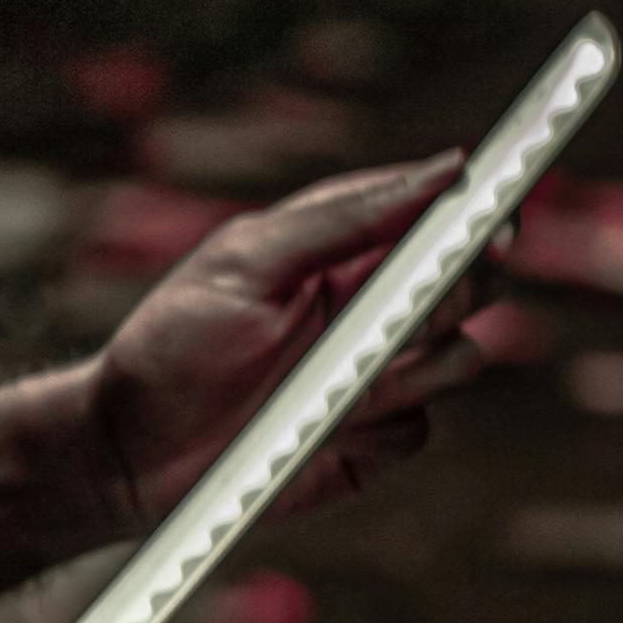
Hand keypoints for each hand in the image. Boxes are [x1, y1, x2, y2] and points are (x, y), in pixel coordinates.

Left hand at [87, 155, 490, 539]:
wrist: (128, 452)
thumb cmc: (173, 342)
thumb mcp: (248, 259)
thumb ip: (346, 215)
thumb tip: (445, 171)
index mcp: (349, 249)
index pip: (441, 218)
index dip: (480, 213)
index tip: (494, 216)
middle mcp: (375, 308)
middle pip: (474, 284)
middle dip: (457, 290)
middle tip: (405, 306)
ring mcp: (380, 376)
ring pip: (461, 358)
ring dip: (416, 364)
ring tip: (340, 377)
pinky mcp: (374, 441)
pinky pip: (420, 428)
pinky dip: (386, 424)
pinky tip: (327, 423)